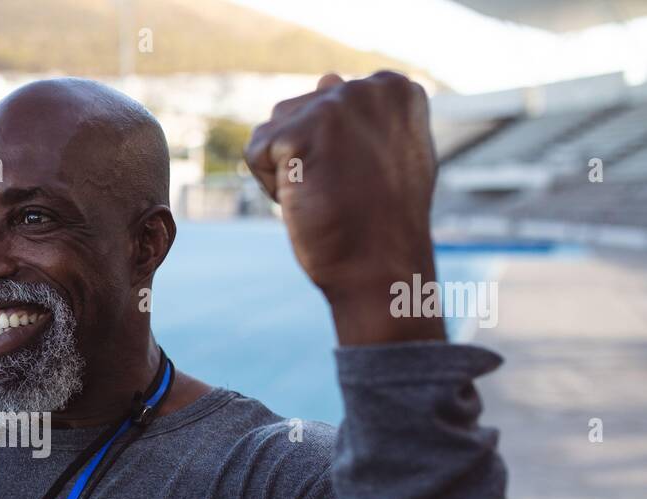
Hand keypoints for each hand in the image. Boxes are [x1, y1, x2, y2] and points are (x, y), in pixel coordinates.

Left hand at [245, 72, 442, 344]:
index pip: (327, 105)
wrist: (379, 269)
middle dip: (304, 160)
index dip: (331, 152)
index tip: (362, 182)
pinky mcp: (300, 131)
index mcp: (395, 89)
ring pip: (271, 131)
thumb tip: (327, 77)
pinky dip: (271, 188)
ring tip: (327, 197)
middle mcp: (368, 87)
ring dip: (284, 172)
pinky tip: (308, 202)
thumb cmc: (382, 226)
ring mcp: (335, 104)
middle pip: (294, 114)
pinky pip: (255, 153)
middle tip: (342, 195)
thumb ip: (359, 119)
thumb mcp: (384, 159)